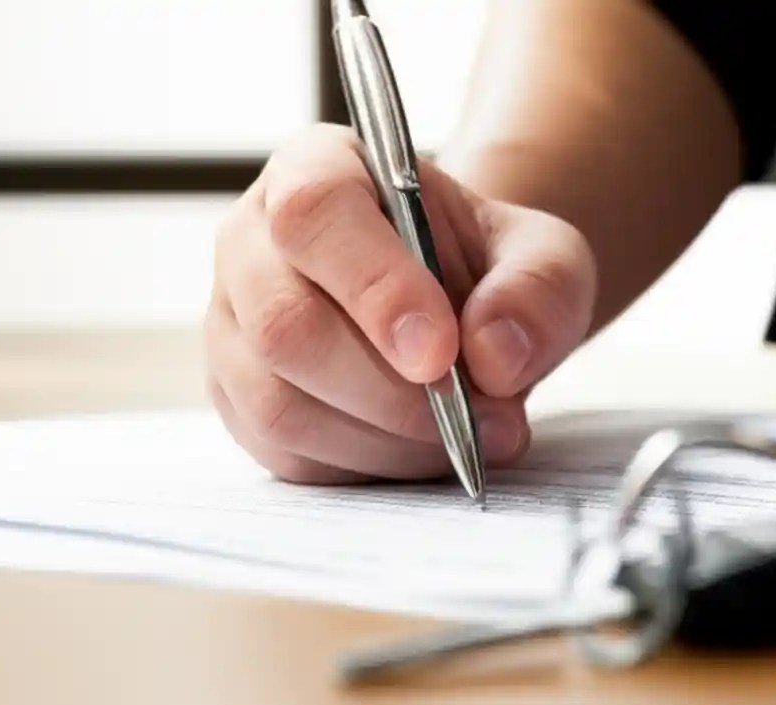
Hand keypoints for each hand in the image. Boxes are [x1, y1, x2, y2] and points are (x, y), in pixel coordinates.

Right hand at [205, 125, 596, 482]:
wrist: (460, 310)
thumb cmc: (485, 268)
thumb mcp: (543, 256)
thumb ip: (537, 290)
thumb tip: (493, 355)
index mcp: (315, 169)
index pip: (313, 214)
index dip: (375, 287)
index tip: (441, 351)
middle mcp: (251, 242)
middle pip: (283, 324)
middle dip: (389, 391)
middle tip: (478, 411)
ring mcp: (232, 326)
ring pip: (278, 401)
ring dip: (384, 437)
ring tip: (465, 434)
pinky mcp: (239, 400)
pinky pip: (286, 452)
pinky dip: (365, 465)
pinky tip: (420, 447)